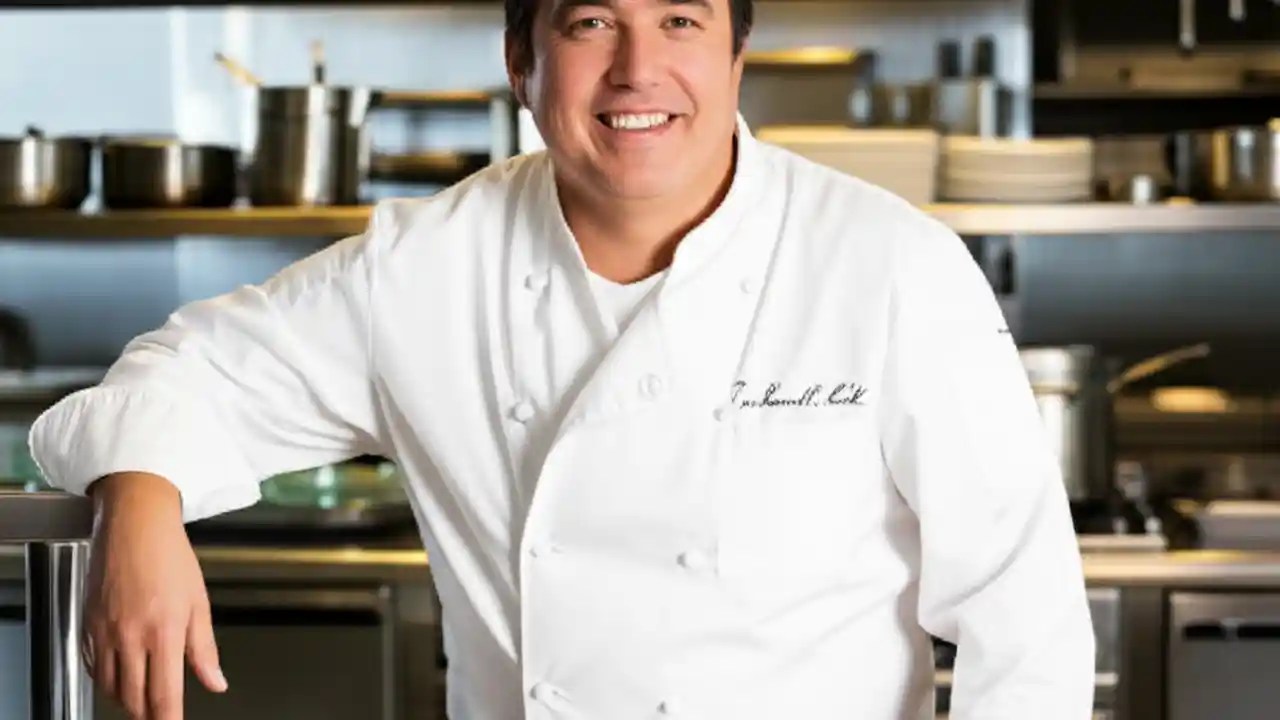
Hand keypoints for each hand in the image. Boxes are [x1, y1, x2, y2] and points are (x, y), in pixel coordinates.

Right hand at [82, 473, 227, 718]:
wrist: (135, 523)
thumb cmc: (170, 556)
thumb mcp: (198, 602)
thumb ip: (204, 649)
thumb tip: (215, 683)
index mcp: (164, 631)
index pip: (164, 694)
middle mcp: (130, 636)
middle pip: (134, 698)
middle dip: (149, 712)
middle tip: (162, 711)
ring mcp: (104, 632)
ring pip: (110, 688)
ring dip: (128, 698)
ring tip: (144, 693)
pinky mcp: (86, 625)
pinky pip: (93, 667)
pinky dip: (107, 678)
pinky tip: (121, 672)